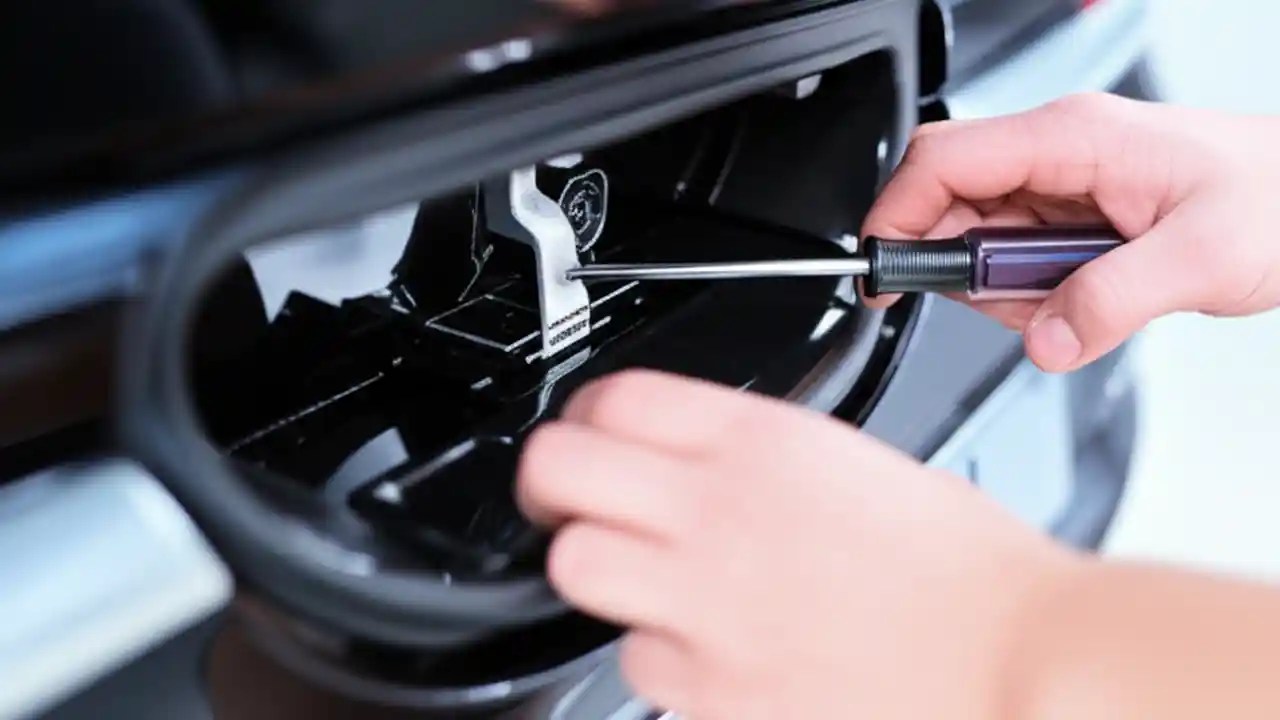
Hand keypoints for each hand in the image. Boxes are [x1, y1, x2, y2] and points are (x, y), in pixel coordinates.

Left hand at [518, 370, 1082, 718]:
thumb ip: (763, 456)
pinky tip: (708, 650)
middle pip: (558, 472)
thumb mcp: (861, 464)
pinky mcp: (712, 691)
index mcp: (764, 442)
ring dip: (598, 570)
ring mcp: (706, 605)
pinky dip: (659, 656)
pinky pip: (637, 663)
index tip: (588, 434)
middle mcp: (719, 513)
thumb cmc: (970, 571)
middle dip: (550, 483)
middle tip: (568, 499)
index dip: (585, 414)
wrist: (1022, 664)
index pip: (612, 398)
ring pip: (576, 568)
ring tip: (642, 580)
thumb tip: (707, 462)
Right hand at [863, 93, 1279, 371]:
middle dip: (960, 265)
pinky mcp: (1068, 211)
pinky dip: (1026, 292)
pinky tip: (1077, 296)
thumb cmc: (1278, 198)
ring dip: (1001, 286)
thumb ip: (1113, 302)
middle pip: (947, 200)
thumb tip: (1046, 340)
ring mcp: (1060, 181)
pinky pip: (1011, 255)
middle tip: (1015, 302)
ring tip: (1069, 300)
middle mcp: (1057, 151)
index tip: (883, 269)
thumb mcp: (1203, 258)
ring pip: (975, 235)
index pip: (943, 160)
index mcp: (1073, 137)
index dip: (896, 214)